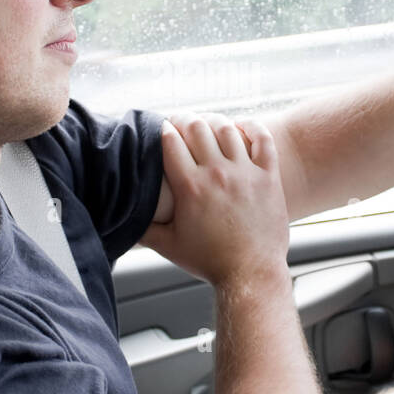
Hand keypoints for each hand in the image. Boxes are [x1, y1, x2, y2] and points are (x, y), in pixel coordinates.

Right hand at [138, 112, 289, 291]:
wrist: (250, 273)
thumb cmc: (210, 261)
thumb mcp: (169, 246)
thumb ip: (145, 229)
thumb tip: (126, 218)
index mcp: (190, 187)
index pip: (171, 141)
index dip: (163, 129)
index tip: (162, 128)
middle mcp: (217, 174)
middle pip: (197, 127)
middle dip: (185, 120)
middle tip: (181, 123)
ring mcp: (245, 173)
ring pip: (227, 129)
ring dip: (214, 121)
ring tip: (208, 124)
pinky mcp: (268, 177)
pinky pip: (262, 139)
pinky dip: (252, 127)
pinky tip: (242, 126)